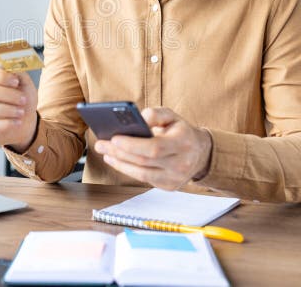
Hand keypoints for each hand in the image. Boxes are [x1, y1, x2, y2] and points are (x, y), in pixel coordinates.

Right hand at [0, 64, 37, 151]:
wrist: (26, 121)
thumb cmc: (22, 99)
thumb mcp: (24, 83)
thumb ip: (18, 72)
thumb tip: (11, 66)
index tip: (16, 82)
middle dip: (8, 95)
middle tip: (23, 100)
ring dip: (8, 110)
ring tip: (21, 112)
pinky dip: (6, 123)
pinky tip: (17, 122)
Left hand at [93, 107, 211, 189]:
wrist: (200, 153)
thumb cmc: (180, 131)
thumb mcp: (171, 116)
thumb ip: (155, 113)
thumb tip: (138, 118)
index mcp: (183, 142)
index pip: (154, 148)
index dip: (132, 145)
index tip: (114, 139)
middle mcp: (181, 163)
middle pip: (143, 161)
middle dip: (118, 152)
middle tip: (100, 144)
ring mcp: (175, 178)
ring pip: (141, 173)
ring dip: (119, 163)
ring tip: (105, 152)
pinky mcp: (169, 186)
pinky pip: (143, 179)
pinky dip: (127, 169)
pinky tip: (116, 160)